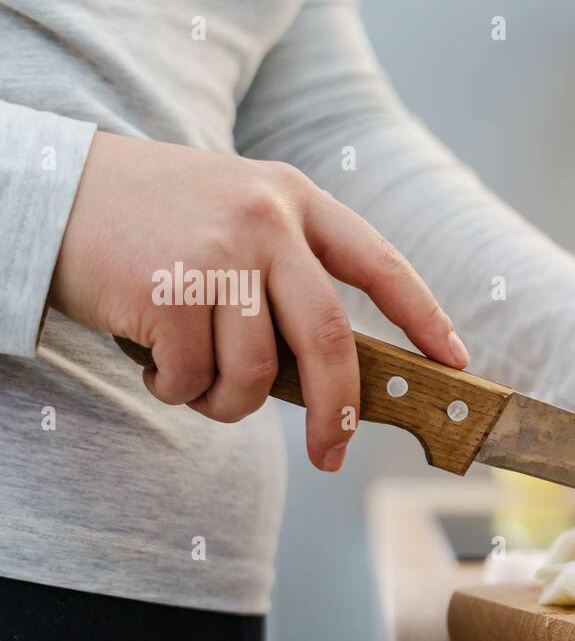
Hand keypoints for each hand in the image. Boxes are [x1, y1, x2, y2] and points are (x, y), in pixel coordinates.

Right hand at [49, 131, 468, 470]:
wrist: (54, 187)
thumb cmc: (156, 219)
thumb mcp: (239, 213)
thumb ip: (289, 273)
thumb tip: (331, 377)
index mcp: (297, 200)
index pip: (382, 265)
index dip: (425, 318)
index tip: (456, 363)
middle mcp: (267, 221)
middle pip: (331, 340)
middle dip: (339, 410)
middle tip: (333, 453)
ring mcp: (218, 254)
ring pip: (256, 374)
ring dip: (227, 403)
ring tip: (195, 383)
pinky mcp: (169, 290)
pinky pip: (193, 380)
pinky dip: (175, 391)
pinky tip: (153, 362)